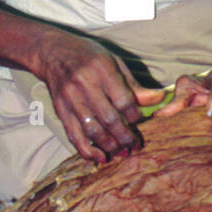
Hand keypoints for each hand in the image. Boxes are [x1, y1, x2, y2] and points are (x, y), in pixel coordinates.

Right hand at [35, 31, 165, 162]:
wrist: (54, 53)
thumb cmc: (89, 57)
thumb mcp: (114, 63)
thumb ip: (133, 85)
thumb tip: (158, 99)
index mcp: (102, 71)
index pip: (124, 100)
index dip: (135, 116)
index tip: (141, 122)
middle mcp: (85, 86)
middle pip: (110, 119)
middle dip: (125, 136)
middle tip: (135, 146)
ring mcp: (71, 100)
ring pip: (93, 130)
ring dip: (110, 146)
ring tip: (122, 153)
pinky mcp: (61, 112)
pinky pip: (75, 136)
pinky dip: (88, 151)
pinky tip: (101, 157)